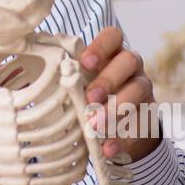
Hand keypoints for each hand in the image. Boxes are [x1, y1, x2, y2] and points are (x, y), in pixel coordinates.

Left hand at [80, 26, 160, 161]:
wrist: (120, 123)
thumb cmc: (91, 93)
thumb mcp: (81, 82)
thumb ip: (69, 77)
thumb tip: (35, 76)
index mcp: (112, 52)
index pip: (112, 37)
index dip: (100, 46)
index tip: (84, 62)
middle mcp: (131, 66)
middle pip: (129, 60)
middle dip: (108, 79)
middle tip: (90, 98)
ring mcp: (143, 88)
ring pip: (138, 90)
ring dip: (116, 108)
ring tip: (95, 125)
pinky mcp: (149, 114)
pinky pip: (141, 124)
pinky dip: (123, 138)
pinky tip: (107, 148)